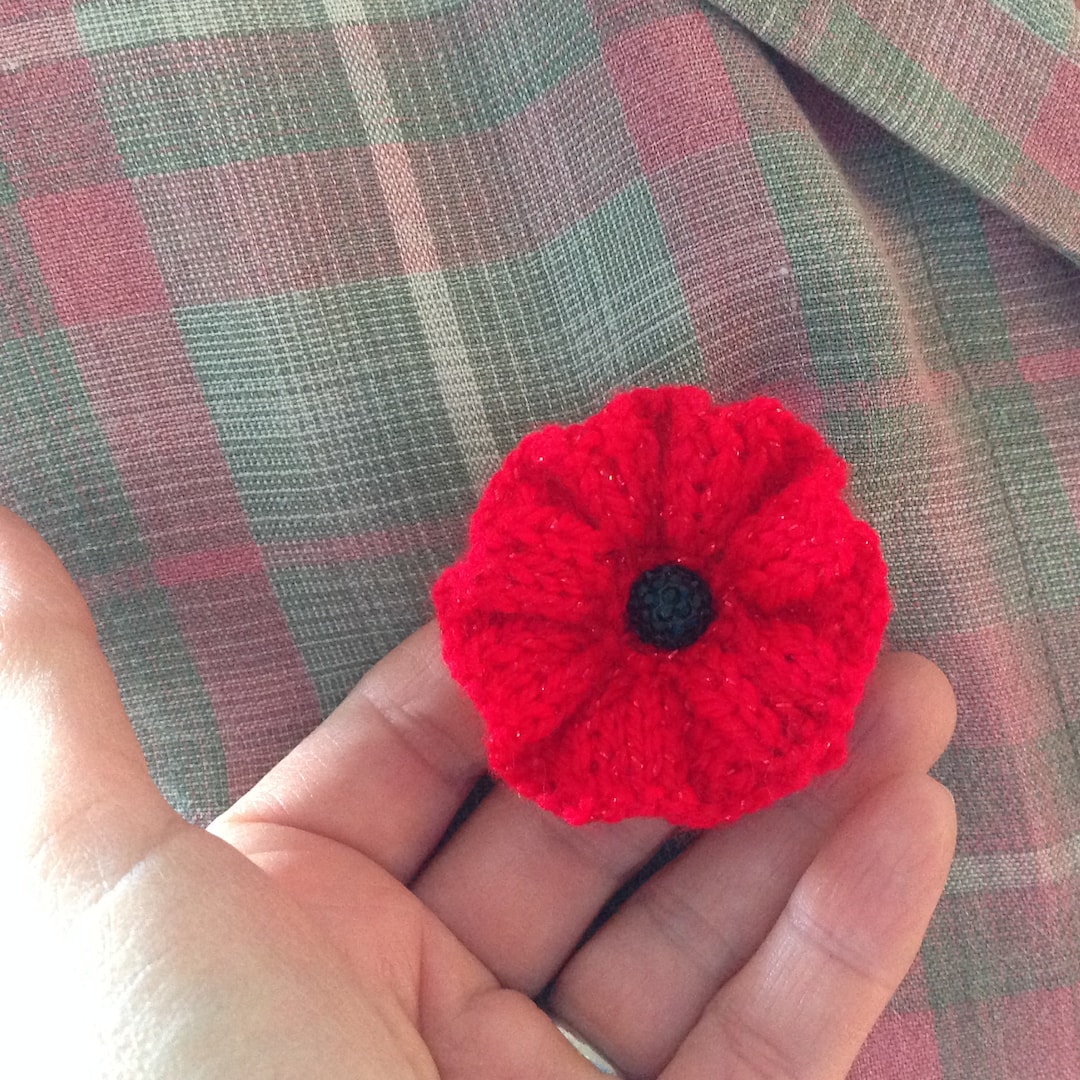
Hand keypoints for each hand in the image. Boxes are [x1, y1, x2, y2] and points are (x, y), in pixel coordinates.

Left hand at [3, 506, 954, 1078]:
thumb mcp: (97, 890)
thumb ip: (47, 697)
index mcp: (301, 910)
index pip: (448, 742)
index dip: (544, 653)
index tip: (630, 570)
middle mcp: (423, 993)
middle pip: (596, 822)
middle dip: (703, 716)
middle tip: (799, 616)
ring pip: (701, 922)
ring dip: (807, 802)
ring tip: (901, 690)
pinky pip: (773, 1045)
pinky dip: (846, 934)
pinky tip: (910, 814)